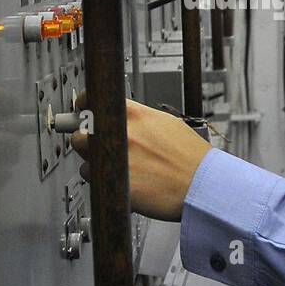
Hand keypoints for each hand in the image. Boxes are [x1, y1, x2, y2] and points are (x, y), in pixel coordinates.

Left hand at [70, 96, 212, 222]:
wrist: (203, 185)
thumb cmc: (191, 158)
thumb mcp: (168, 124)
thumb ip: (141, 120)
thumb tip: (125, 120)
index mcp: (136, 115)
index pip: (93, 100)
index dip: (84, 105)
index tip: (82, 109)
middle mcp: (123, 134)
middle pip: (81, 132)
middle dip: (85, 139)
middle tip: (97, 145)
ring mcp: (117, 159)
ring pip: (85, 158)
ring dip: (94, 162)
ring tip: (115, 167)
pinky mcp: (115, 183)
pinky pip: (93, 180)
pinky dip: (101, 182)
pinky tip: (119, 181)